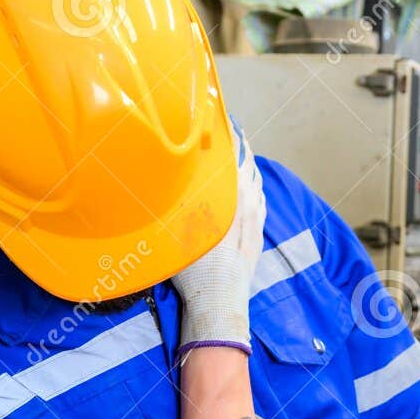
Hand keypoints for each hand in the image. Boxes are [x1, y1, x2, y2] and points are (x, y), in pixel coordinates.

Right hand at [171, 125, 265, 354]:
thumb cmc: (196, 271)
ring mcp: (256, 218)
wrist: (219, 304)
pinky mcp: (257, 233)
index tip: (215, 114)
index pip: (232, 152)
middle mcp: (248, 202)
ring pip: (254, 180)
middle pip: (245, 162)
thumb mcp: (177, 231)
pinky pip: (258, 199)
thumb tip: (161, 177)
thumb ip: (175, 201)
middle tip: (220, 131)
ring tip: (231, 152)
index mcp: (231, 195)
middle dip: (234, 145)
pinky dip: (251, 185)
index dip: (225, 131)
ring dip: (244, 164)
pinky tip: (243, 185)